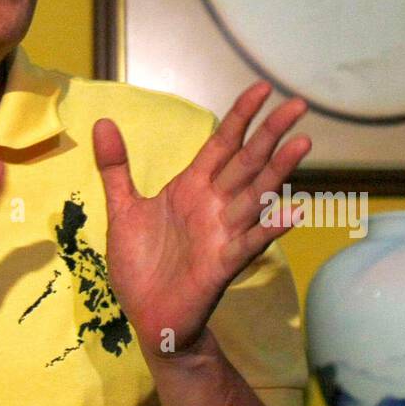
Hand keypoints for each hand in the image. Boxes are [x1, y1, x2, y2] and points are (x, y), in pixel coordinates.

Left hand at [92, 82, 310, 361]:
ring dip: (278, 171)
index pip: (223, 143)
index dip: (241, 117)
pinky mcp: (222, 264)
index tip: (262, 88)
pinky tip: (290, 212)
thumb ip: (115, 166)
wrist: (146, 317)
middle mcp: (214, 204)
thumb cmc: (140, 264)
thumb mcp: (122, 208)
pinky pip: (249, 242)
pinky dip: (270, 228)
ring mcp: (222, 233)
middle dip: (271, 133)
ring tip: (302, 144)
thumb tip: (102, 121)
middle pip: (247, 161)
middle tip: (299, 104)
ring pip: (255, 196)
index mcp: (192, 186)